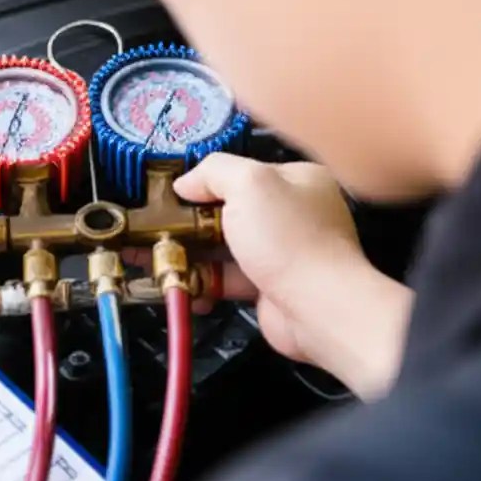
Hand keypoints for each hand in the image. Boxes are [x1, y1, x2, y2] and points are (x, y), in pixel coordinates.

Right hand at [173, 154, 412, 399]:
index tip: (176, 195)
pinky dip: (204, 282)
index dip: (205, 182)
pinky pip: (227, 278)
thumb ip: (215, 172)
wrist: (317, 309)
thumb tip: (187, 181)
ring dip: (193, 254)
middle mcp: (291, 214)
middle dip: (192, 221)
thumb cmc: (294, 242)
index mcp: (296, 180)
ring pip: (223, 247)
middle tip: (162, 228)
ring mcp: (280, 252)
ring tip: (163, 257)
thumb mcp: (249, 184)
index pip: (240, 172)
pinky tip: (185, 284)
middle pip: (228, 210)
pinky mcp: (267, 285)